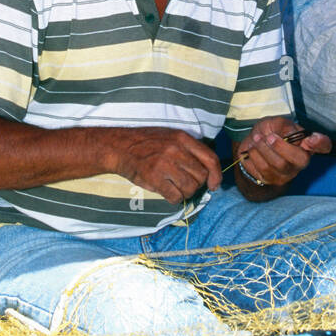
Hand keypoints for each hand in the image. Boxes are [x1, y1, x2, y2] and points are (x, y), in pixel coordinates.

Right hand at [107, 127, 221, 205]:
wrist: (119, 146)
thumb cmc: (146, 143)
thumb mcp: (170, 136)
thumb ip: (189, 149)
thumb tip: (208, 170)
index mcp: (182, 138)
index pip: (210, 158)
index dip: (216, 175)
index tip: (214, 184)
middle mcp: (176, 150)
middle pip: (201, 176)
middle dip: (196, 184)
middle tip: (186, 184)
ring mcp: (164, 164)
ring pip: (190, 188)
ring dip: (185, 192)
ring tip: (175, 188)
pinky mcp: (154, 178)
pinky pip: (175, 196)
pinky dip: (174, 199)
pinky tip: (167, 192)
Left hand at [235, 117, 330, 193]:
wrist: (251, 145)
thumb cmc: (269, 132)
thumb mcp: (276, 123)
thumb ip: (284, 126)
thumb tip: (290, 134)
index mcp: (306, 144)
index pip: (323, 145)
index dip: (321, 143)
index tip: (312, 139)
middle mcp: (300, 161)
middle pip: (300, 160)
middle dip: (281, 147)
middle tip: (269, 137)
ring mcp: (287, 173)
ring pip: (278, 165)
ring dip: (263, 149)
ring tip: (256, 139)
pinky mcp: (272, 180)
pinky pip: (263, 171)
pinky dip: (255, 157)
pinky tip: (252, 149)